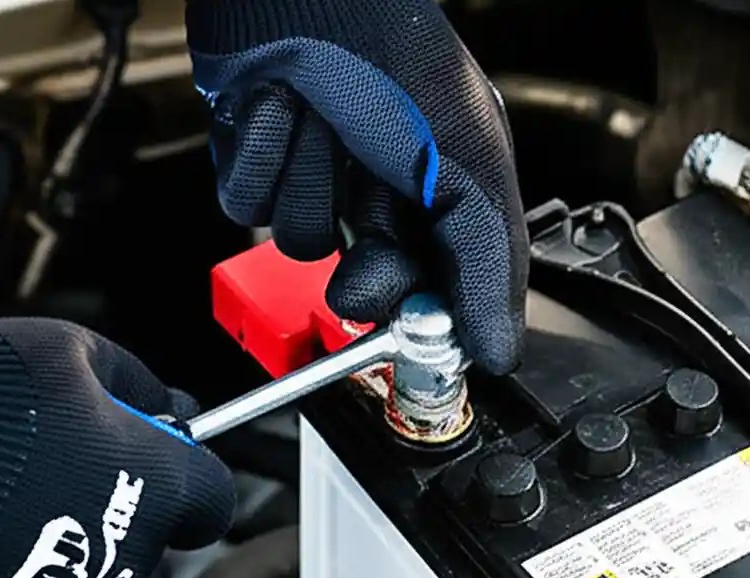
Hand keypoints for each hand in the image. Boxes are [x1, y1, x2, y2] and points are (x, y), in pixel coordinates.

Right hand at [0, 319, 234, 577]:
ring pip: (81, 571)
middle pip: (143, 533)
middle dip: (114, 493)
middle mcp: (117, 563)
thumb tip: (156, 402)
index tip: (155, 445)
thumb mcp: (70, 350)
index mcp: (153, 491)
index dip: (187, 467)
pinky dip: (3, 570)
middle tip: (57, 450)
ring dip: (57, 532)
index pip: (214, 500)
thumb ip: (131, 381)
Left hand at [187, 0, 527, 373]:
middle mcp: (377, 187)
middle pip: (367, 280)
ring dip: (310, 178)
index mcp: (441, 188)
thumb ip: (487, 258)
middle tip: (371, 221)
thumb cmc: (391, 53)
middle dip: (367, 256)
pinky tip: (278, 106)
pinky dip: (262, 156)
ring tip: (323, 116)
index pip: (440, 285)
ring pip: (300, 240)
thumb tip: (502, 351)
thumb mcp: (466, 159)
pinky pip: (247, 202)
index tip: (425, 336)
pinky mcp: (253, 162)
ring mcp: (313, 175)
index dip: (430, 315)